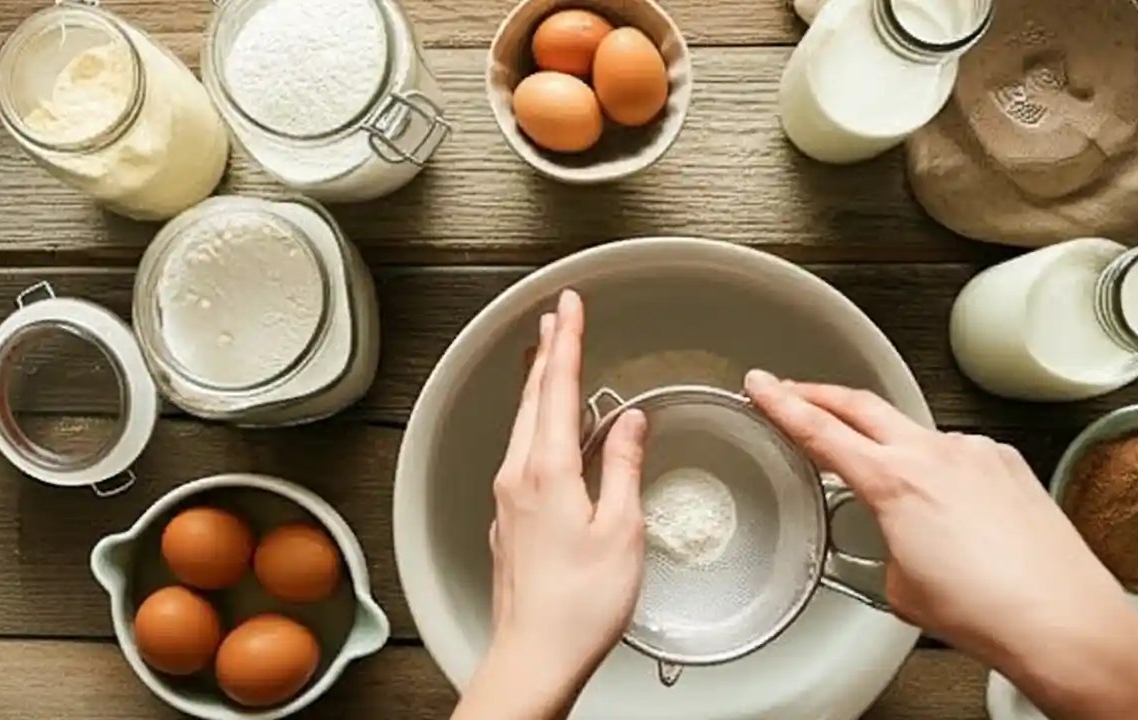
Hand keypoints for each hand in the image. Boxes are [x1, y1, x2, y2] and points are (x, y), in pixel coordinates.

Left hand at [454, 290, 647, 719]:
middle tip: (556, 318)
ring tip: (548, 359)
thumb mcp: (620, 530)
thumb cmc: (578, 606)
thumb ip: (623, 467)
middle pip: (532, 399)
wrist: (533, 657)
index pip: (558, 387)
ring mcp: (507, 499)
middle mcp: (517, 477)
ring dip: (538, 387)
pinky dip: (537, 426)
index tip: (570, 305)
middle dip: (546, 353)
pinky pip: (522, 455)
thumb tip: (630, 422)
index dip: (567, 341)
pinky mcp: (508, 521)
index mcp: (547, 471)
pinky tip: (550, 432)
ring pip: (522, 425)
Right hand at [744, 370, 1137, 719]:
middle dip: (820, 395)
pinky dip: (939, 467)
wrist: (1064, 621)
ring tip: (881, 474)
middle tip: (794, 391)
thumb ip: (883, 545)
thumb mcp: (902, 588)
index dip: (781, 403)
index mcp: (895, 482)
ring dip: (888, 441)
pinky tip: (946, 501)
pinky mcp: (1008, 463)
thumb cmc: (990, 612)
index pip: (820, 430)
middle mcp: (936, 455)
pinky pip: (957, 452)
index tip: (761, 385)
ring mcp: (976, 454)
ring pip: (913, 431)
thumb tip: (890, 539)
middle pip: (861, 406)